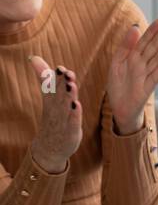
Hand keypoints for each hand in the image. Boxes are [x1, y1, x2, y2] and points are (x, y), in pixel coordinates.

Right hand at [27, 56, 82, 172]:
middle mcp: (56, 109)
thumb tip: (33, 57)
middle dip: (62, 83)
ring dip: (69, 95)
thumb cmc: (52, 117)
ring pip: (66, 106)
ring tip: (71, 84)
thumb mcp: (48, 97)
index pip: (53, 87)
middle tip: (65, 71)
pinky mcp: (70, 130)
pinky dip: (74, 114)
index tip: (60, 68)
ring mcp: (63, 120)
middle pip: (59, 93)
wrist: (49, 147)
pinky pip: (72, 121)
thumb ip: (44, 77)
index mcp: (52, 100)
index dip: (57, 78)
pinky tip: (77, 105)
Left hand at [107, 17, 157, 133]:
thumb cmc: (118, 85)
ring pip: (157, 58)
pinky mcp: (148, 87)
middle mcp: (142, 64)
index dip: (153, 30)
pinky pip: (156, 75)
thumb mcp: (116, 63)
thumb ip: (125, 46)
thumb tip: (135, 27)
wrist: (120, 108)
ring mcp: (147, 75)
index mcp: (133, 57)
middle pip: (154, 46)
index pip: (145, 40)